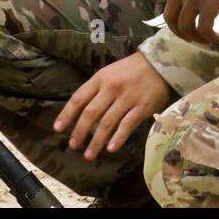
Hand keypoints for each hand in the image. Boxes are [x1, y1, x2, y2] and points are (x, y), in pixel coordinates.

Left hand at [54, 52, 172, 159]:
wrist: (159, 63)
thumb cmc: (131, 70)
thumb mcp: (109, 73)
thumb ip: (96, 89)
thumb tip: (80, 111)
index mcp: (100, 78)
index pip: (79, 98)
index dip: (67, 114)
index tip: (58, 128)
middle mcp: (111, 88)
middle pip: (91, 113)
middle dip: (80, 131)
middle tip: (73, 145)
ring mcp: (127, 98)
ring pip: (107, 122)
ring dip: (96, 141)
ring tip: (89, 154)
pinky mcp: (142, 107)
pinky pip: (127, 124)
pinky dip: (118, 138)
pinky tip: (111, 149)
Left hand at [163, 0, 218, 43]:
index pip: (171, 0)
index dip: (179, 15)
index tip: (190, 21)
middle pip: (170, 17)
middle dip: (179, 31)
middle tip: (191, 37)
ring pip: (185, 27)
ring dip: (196, 37)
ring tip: (208, 39)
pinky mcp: (209, 4)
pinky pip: (203, 29)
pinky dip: (210, 37)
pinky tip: (218, 37)